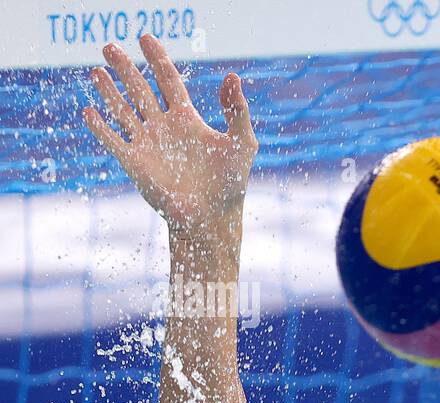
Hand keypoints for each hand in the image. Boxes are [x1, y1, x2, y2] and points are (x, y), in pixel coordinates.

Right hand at [81, 34, 257, 235]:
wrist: (212, 217)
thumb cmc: (231, 183)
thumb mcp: (242, 143)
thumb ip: (237, 110)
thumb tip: (231, 76)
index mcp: (187, 119)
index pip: (168, 80)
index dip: (157, 59)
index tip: (145, 37)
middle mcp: (163, 127)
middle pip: (140, 89)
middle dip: (125, 68)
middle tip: (109, 46)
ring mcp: (147, 144)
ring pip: (122, 110)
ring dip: (109, 91)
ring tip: (96, 71)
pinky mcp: (135, 163)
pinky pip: (113, 141)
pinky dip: (100, 127)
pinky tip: (89, 111)